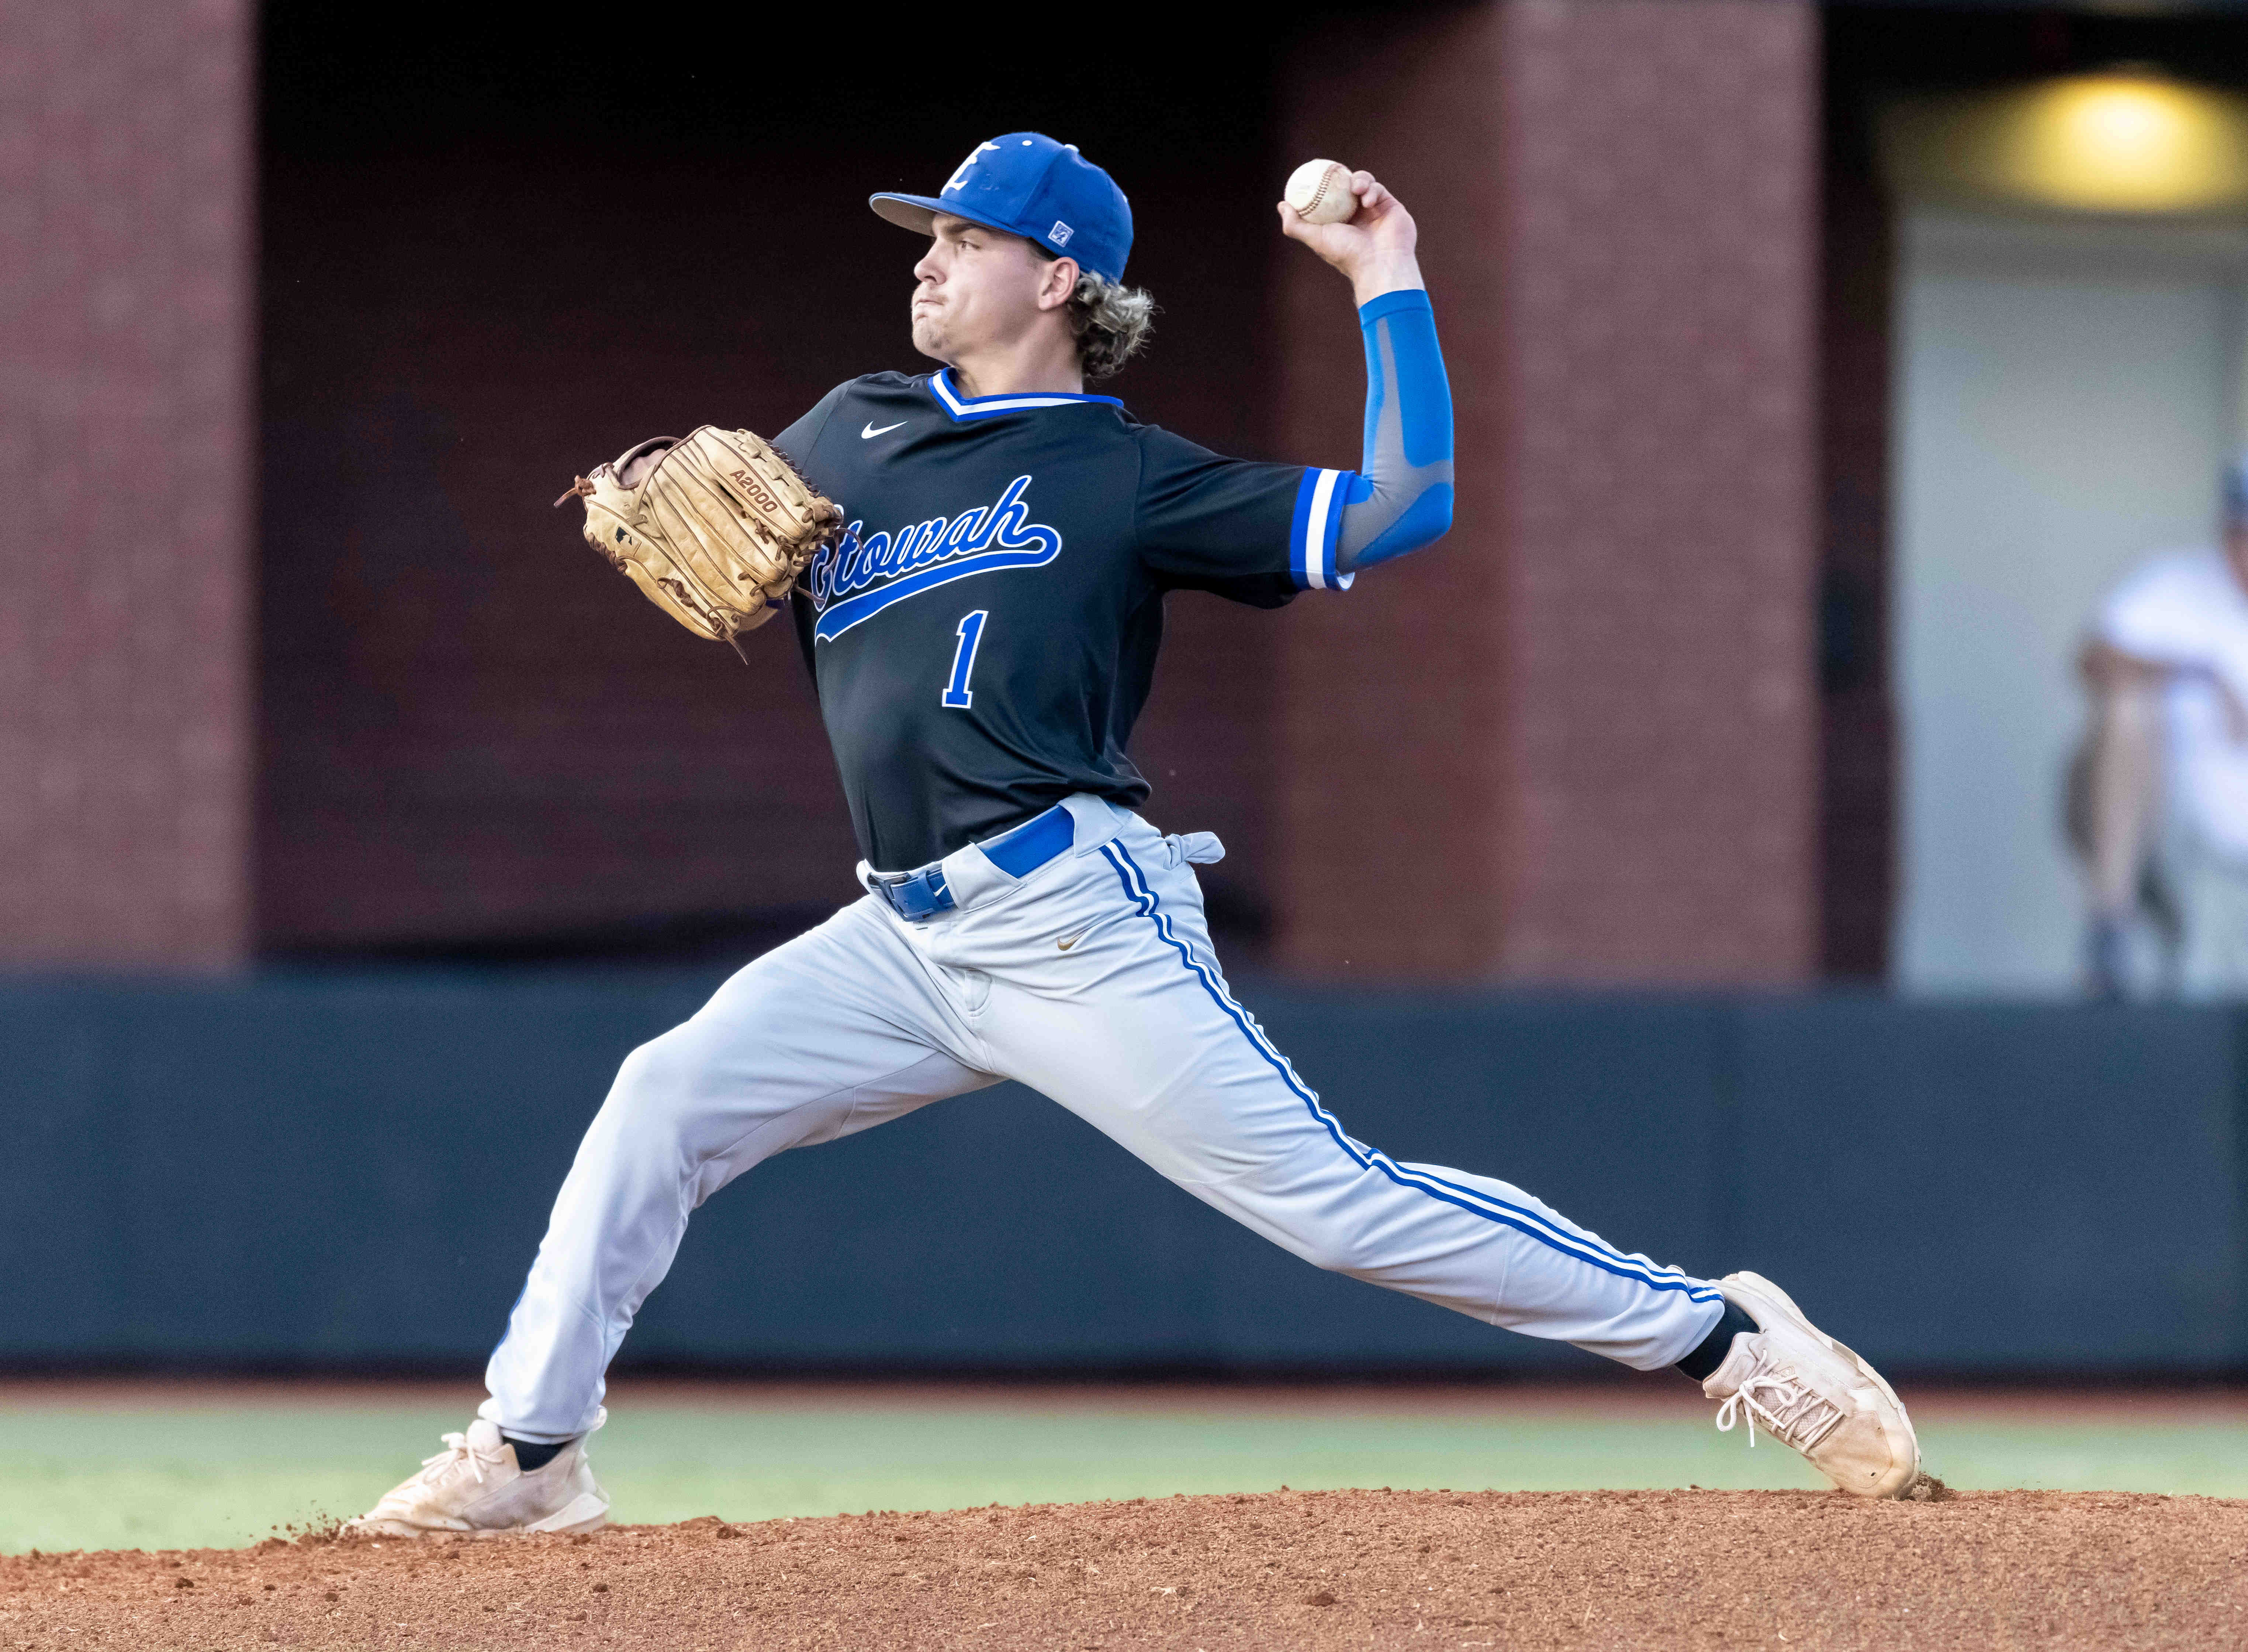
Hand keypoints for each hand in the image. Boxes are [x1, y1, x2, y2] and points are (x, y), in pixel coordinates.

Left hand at [1277, 171, 1423, 305]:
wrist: (1379, 263)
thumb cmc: (1346, 253)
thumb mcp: (1316, 239)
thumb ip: (1296, 225)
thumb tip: (1282, 205)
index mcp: (1340, 222)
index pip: (1329, 197)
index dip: (1322, 184)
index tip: (1314, 173)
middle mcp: (1357, 216)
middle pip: (1346, 187)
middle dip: (1340, 176)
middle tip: (1333, 169)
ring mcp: (1374, 210)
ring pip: (1364, 183)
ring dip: (1359, 180)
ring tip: (1355, 188)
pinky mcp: (1390, 206)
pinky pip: (1378, 189)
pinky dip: (1372, 191)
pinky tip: (1367, 202)